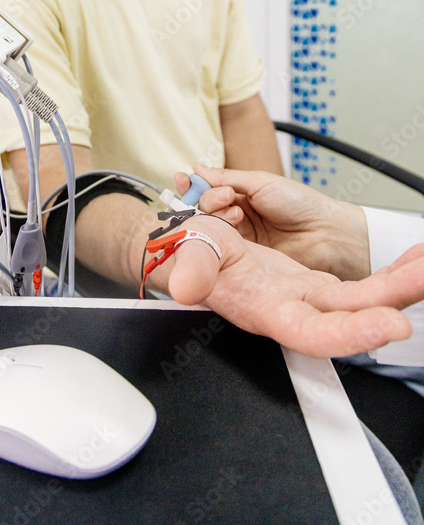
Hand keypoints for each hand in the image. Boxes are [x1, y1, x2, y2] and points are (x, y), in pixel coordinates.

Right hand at [165, 214, 423, 358]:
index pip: (313, 332)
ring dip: (403, 282)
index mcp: (265, 309)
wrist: (193, 251)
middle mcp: (294, 308)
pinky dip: (392, 271)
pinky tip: (412, 260)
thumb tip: (184, 286)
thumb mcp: (188, 255)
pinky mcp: (318, 283)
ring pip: (368, 297)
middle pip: (354, 314)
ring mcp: (311, 296)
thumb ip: (189, 271)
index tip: (391, 324)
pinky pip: (365, 283)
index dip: (352, 333)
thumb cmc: (190, 256)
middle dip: (396, 296)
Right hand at [175, 166, 369, 279]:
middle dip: (204, 200)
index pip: (208, 189)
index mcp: (241, 195)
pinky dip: (216, 238)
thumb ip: (227, 178)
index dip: (195, 185)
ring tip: (232, 213)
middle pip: (205, 209)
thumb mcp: (261, 182)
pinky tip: (219, 232)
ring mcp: (240, 239)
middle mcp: (237, 217)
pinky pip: (221, 248)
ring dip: (212, 217)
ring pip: (210, 227)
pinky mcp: (244, 259)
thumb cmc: (300, 203)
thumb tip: (199, 168)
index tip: (183, 179)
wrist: (326, 234)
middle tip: (222, 198)